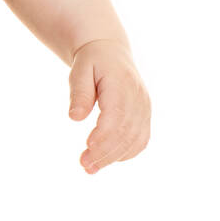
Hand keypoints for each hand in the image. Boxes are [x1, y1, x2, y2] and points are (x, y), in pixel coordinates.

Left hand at [69, 39, 150, 172]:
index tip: (86, 148)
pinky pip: (141, 140)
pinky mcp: (145, 115)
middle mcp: (138, 98)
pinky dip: (126, 153)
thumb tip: (75, 117)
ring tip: (90, 168)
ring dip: (114, 157)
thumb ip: (79, 92)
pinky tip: (108, 159)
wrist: (111, 52)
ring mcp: (144, 108)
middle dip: (105, 152)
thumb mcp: (80, 70)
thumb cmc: (92, 61)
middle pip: (126, 132)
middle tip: (84, 165)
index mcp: (122, 84)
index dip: (103, 136)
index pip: (116, 116)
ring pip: (135, 139)